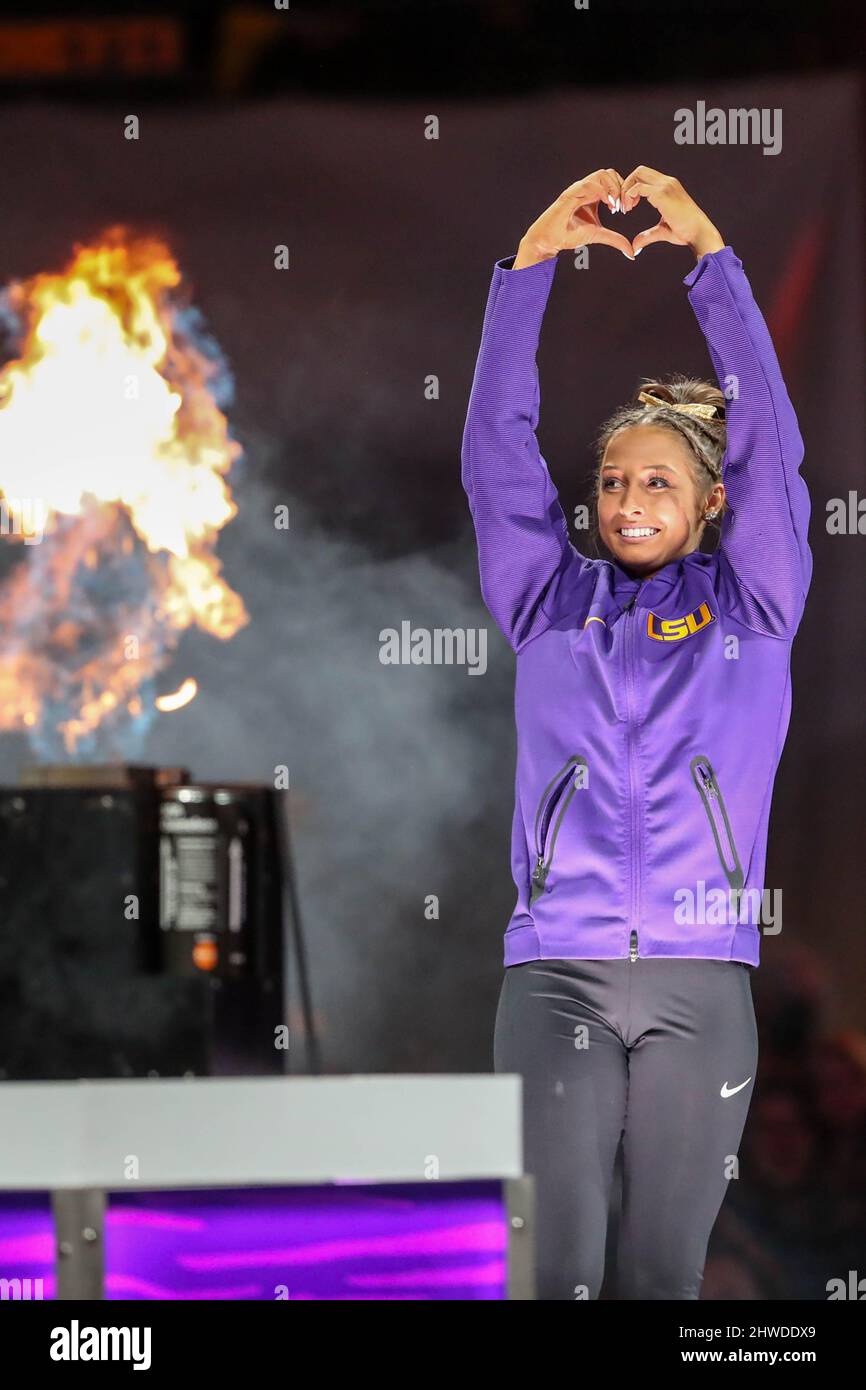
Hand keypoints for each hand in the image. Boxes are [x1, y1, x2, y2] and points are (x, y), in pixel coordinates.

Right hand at [514, 170, 635, 267]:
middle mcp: (586, 188)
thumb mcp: (598, 236)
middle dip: (620, 187)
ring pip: (602, 174)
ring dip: (612, 188)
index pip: (613, 180)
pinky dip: (602, 191)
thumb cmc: (569, 235)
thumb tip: (631, 252)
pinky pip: (589, 183)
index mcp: (592, 194)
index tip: (626, 208)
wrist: (550, 240)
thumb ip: (615, 240)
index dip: (623, 191)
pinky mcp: (570, 193)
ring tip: (614, 205)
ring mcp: (578, 189)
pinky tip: (607, 204)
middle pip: (609, 173)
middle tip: (622, 206)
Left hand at [619, 166, 724, 258]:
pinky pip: (639, 187)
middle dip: (626, 185)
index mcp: (668, 186)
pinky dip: (629, 196)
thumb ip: (647, 235)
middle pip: (639, 171)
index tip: (628, 206)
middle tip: (623, 205)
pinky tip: (629, 209)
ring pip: (638, 175)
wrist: (698, 232)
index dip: (633, 187)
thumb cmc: (685, 231)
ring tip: (625, 208)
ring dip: (626, 190)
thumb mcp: (661, 230)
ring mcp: (665, 186)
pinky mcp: (662, 194)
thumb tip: (635, 245)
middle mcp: (667, 182)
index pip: (645, 175)